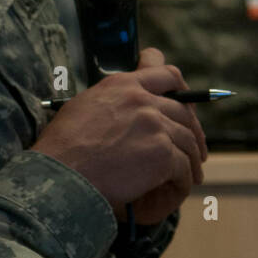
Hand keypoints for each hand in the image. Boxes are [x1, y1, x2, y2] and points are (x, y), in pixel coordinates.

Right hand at [32, 48, 206, 223]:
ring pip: (188, 138)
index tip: (186, 101)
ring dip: (193, 156)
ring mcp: (154, 125)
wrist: (61, 175)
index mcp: (123, 85)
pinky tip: (182, 184)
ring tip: (192, 172)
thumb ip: (110, 100)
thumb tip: (121, 108)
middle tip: (195, 145)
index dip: (181, 87)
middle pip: (184, 109)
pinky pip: (184, 164)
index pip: (166, 74)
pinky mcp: (161, 153)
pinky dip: (185, 177)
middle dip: (193, 128)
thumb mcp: (83, 107)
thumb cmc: (62, 149)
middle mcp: (142, 100)